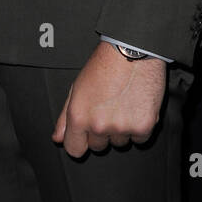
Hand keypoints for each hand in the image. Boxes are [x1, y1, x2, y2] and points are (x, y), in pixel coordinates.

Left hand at [52, 41, 166, 157]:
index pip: (74, 150)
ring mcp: (122, 127)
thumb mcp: (77, 88)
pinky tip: (136, 106)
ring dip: (121, 129)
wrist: (131, 51)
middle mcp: (98, 126)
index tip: (85, 135)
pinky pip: (139, 139)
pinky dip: (139, 126)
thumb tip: (58, 139)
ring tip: (123, 103)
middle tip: (108, 108)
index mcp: (79, 117)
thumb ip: (65, 117)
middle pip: (98, 147)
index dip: (80, 142)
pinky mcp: (143, 126)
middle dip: (102, 132)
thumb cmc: (103, 66)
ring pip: (120, 142)